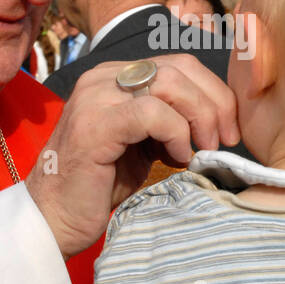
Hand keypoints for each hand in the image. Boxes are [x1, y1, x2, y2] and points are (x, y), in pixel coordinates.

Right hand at [25, 55, 239, 258]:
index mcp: (116, 76)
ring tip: (202, 150)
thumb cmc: (100, 185)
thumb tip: (216, 121)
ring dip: (198, 117)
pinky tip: (177, 157)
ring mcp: (96, 96)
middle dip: (214, 104)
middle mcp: (103, 77)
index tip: (229, 130)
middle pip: (180, 68)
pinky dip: (175, 132)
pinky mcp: (95, 123)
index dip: (214, 93)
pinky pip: (150, 112)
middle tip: (223, 141)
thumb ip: (170, 122)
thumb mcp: (143, 144)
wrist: (55, 218)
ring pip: (169, 83)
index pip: (181, 65)